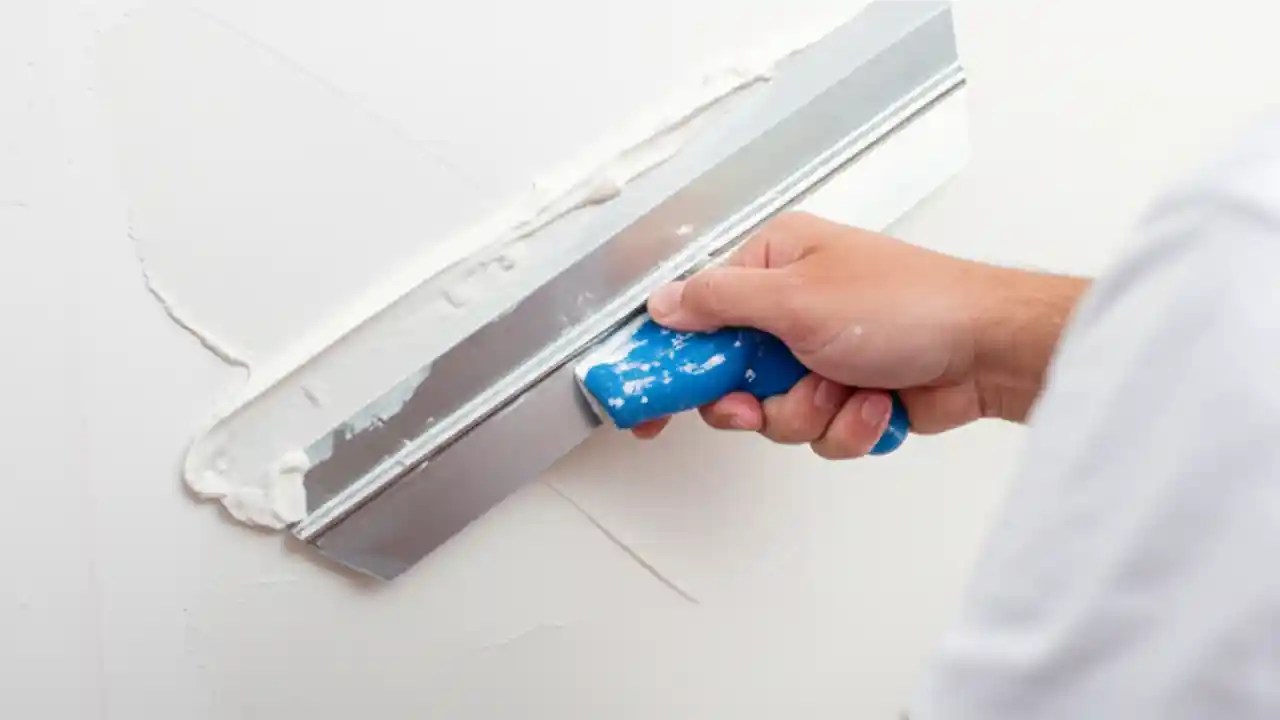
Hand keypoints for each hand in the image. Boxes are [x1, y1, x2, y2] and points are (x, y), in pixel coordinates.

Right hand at [632, 212, 1086, 457]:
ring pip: (774, 413)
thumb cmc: (911, 304)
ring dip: (811, 413)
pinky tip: (876, 402)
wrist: (988, 351)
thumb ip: (718, 302)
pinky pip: (817, 431)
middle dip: (758, 397)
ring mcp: (821, 353)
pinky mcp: (848, 394)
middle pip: (730, 374)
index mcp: (775, 264)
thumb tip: (665, 302)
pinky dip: (847, 427)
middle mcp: (794, 306)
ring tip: (846, 387)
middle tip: (766, 395)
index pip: (697, 312)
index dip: (673, 361)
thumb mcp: (796, 299)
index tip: (652, 403)